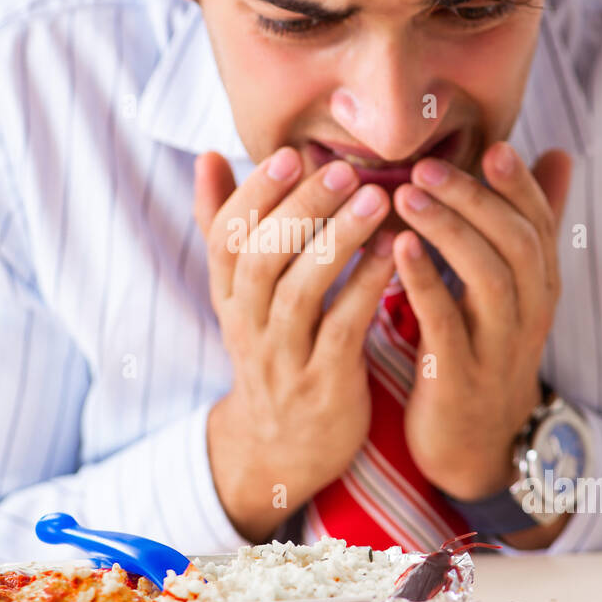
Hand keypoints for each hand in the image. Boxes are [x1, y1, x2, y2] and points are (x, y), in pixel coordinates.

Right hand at [194, 147, 396, 540]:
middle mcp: (247, 325)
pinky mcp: (323, 385)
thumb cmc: (274, 348)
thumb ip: (228, 227)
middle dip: (299, 208)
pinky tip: (392, 256)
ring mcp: (283, 358)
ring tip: (376, 200)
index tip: (289, 154)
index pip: (225, 238)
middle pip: (261, 258)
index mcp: (229, 297)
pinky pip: (341, 330)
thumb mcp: (241, 296)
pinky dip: (365, 289)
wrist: (282, 448)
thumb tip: (209, 155)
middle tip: (342, 169)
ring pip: (299, 292)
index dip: (253, 195)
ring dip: (336, 241)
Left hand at [391, 142, 572, 501]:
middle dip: (475, 198)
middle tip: (427, 165)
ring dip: (449, 231)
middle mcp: (529, 311)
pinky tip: (398, 250)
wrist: (473, 444)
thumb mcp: (513, 289)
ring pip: (488, 278)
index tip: (493, 146)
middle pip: (516, 242)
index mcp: (540, 285)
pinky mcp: (461, 376)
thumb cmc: (484, 348)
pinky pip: (447, 323)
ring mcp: (498, 346)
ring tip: (406, 195)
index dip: (518, 184)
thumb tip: (557, 155)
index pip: (540, 223)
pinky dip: (425, 282)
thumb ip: (530, 225)